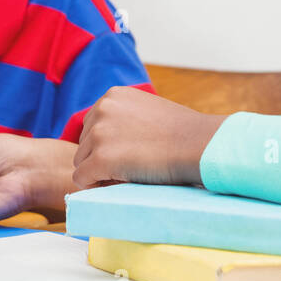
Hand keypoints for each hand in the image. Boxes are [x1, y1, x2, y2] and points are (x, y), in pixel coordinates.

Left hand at [70, 86, 226, 188]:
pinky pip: (82, 179)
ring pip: (82, 162)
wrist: (199, 145)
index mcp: (113, 95)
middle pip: (84, 144)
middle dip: (102, 158)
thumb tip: (113, 138)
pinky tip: (118, 184)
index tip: (130, 152)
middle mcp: (102, 109)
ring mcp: (99, 133)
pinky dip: (95, 186)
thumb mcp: (148, 110)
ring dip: (100, 172)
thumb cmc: (183, 133)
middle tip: (132, 165)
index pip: (93, 125)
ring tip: (131, 173)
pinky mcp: (100, 158)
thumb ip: (126, 117)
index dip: (108, 144)